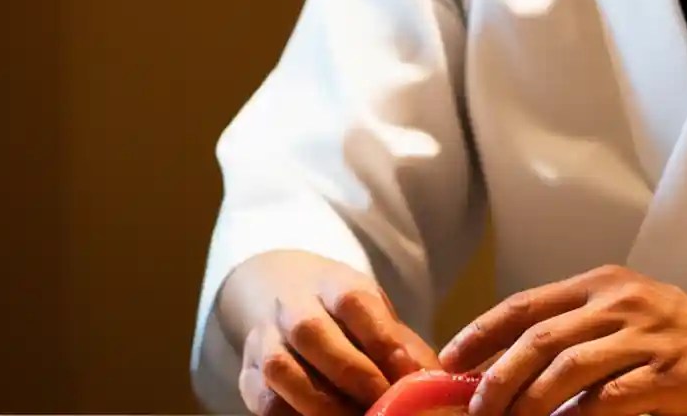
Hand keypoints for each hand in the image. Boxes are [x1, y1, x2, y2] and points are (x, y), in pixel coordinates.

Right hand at [219, 250, 441, 415]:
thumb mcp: (377, 315)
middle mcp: (292, 305)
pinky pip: (262, 400)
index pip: (354, 302)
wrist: (282, 293)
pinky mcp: (247, 373)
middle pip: (311, 332)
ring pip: (279, 367)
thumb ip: (405, 348)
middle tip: (385, 405)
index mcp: (332, 283)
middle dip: (352, 374)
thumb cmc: (345, 316)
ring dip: (319, 402)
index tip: (411, 375)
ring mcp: (264, 338)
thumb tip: (438, 384)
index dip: (383, 340)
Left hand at [437, 265, 686, 415]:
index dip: (481, 332)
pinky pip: (610, 399)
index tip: (450, 360)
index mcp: (600, 284)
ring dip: (528, 401)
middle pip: (538, 339)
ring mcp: (643, 338)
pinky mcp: (667, 374)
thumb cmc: (679, 333)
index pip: (525, 305)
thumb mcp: (624, 311)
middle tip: (475, 407)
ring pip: (567, 368)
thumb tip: (509, 360)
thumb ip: (574, 327)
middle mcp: (617, 303)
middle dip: (496, 376)